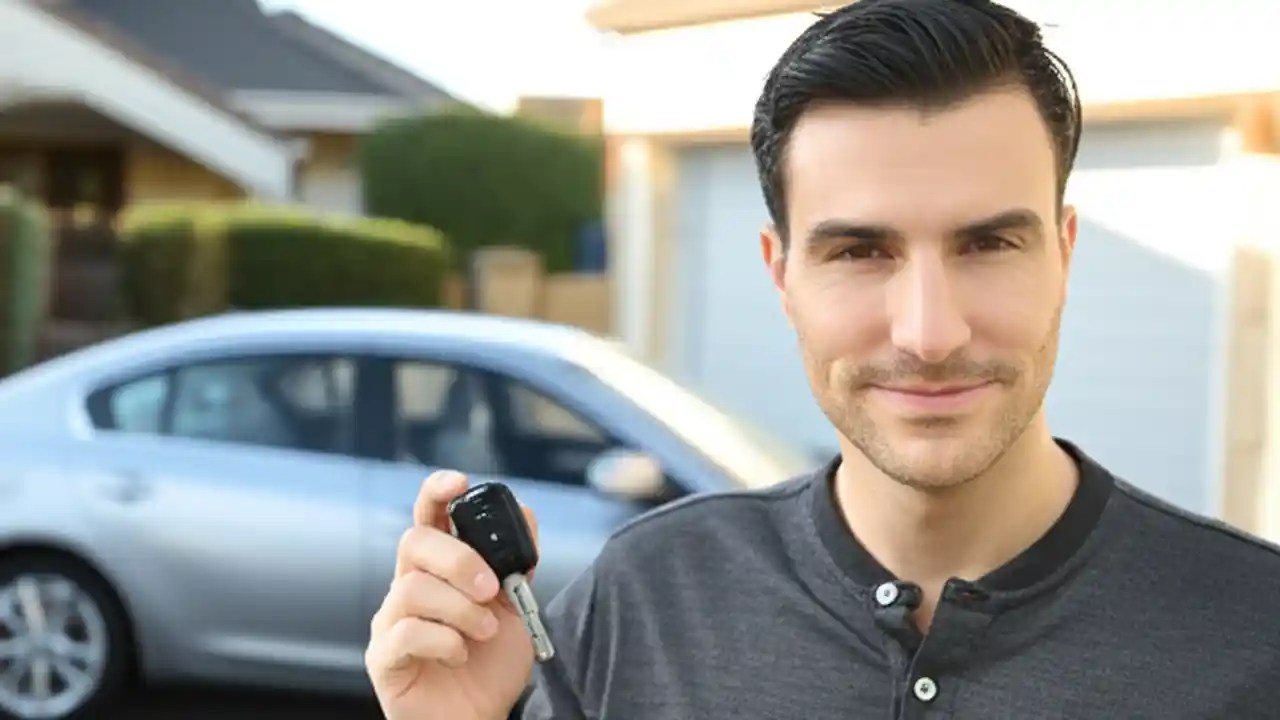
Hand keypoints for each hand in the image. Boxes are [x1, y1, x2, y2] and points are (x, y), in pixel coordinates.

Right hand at [366, 470, 538, 719]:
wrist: (481, 718)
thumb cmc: (491, 665)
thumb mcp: (516, 608)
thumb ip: (517, 562)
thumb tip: (525, 512)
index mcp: (438, 569)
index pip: (427, 517)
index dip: (436, 491)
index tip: (459, 482)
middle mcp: (407, 588)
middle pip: (414, 542)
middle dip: (459, 559)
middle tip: (492, 589)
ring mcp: (390, 622)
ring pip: (412, 588)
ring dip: (461, 608)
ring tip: (484, 632)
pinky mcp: (383, 659)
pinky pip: (404, 633)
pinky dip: (444, 641)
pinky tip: (461, 654)